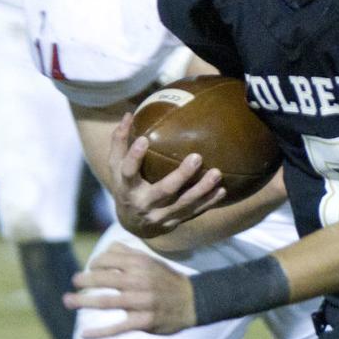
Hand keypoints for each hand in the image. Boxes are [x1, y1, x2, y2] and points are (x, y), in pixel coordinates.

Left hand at [64, 242, 195, 337]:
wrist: (194, 301)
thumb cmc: (167, 280)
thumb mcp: (152, 261)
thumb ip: (129, 254)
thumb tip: (107, 249)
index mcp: (140, 264)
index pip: (107, 260)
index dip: (94, 264)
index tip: (90, 269)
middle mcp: (139, 281)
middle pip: (102, 280)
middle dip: (83, 281)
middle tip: (74, 283)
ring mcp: (142, 302)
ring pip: (106, 302)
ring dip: (83, 302)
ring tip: (68, 301)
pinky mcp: (144, 321)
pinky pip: (118, 328)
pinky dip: (100, 332)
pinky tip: (84, 335)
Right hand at [108, 110, 225, 237]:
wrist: (133, 223)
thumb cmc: (126, 186)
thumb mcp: (116, 167)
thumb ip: (120, 142)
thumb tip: (128, 114)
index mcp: (127, 187)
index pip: (128, 172)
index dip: (135, 157)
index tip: (144, 139)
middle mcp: (144, 203)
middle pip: (164, 190)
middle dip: (181, 176)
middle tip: (197, 157)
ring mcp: (161, 215)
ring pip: (185, 203)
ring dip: (202, 189)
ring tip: (217, 173)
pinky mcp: (175, 221)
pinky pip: (195, 212)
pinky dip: (209, 202)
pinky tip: (222, 190)